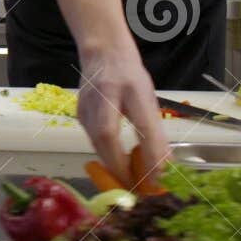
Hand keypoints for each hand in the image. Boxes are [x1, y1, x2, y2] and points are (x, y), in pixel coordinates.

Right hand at [77, 43, 168, 184]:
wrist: (101, 52)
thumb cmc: (130, 76)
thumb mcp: (149, 99)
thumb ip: (154, 132)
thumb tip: (162, 166)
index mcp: (131, 87)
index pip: (142, 124)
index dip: (149, 153)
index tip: (156, 177)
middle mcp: (105, 94)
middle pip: (108, 138)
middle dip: (121, 168)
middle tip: (136, 188)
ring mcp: (87, 103)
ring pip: (97, 142)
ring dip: (112, 165)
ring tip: (129, 180)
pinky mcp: (78, 113)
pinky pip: (92, 140)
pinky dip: (105, 154)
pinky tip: (116, 161)